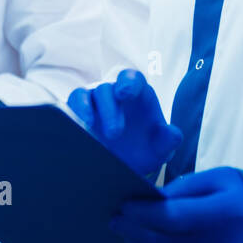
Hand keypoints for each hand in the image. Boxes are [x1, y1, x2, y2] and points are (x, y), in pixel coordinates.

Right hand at [68, 69, 182, 177]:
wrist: (125, 165)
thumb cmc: (145, 149)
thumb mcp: (160, 149)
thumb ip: (168, 140)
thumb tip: (173, 133)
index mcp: (137, 93)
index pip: (132, 78)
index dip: (128, 83)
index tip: (125, 93)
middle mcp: (113, 93)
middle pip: (107, 89)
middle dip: (110, 109)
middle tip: (115, 133)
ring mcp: (92, 101)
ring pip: (84, 94)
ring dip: (85, 109)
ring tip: (88, 128)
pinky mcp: (76, 113)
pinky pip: (69, 107)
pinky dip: (71, 114)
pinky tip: (76, 130)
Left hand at [112, 167, 242, 242]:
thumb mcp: (228, 181)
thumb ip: (190, 185)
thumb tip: (157, 196)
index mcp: (221, 215)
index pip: (167, 216)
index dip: (140, 211)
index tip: (124, 204)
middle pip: (158, 241)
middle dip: (132, 228)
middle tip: (117, 220)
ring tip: (132, 235)